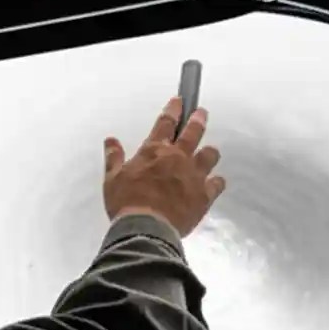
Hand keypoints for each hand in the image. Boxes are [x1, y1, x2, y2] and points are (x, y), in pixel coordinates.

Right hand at [102, 96, 225, 236]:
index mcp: (154, 151)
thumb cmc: (127, 203)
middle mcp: (178, 158)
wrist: (146, 228)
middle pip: (193, 132)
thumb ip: (114, 157)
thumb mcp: (112, 178)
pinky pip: (218, 183)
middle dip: (198, 120)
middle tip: (201, 113)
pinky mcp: (204, 195)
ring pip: (210, 155)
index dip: (173, 109)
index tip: (179, 101)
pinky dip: (216, 182)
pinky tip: (215, 183)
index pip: (166, 123)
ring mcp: (194, 175)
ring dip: (209, 152)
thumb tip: (110, 141)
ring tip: (209, 151)